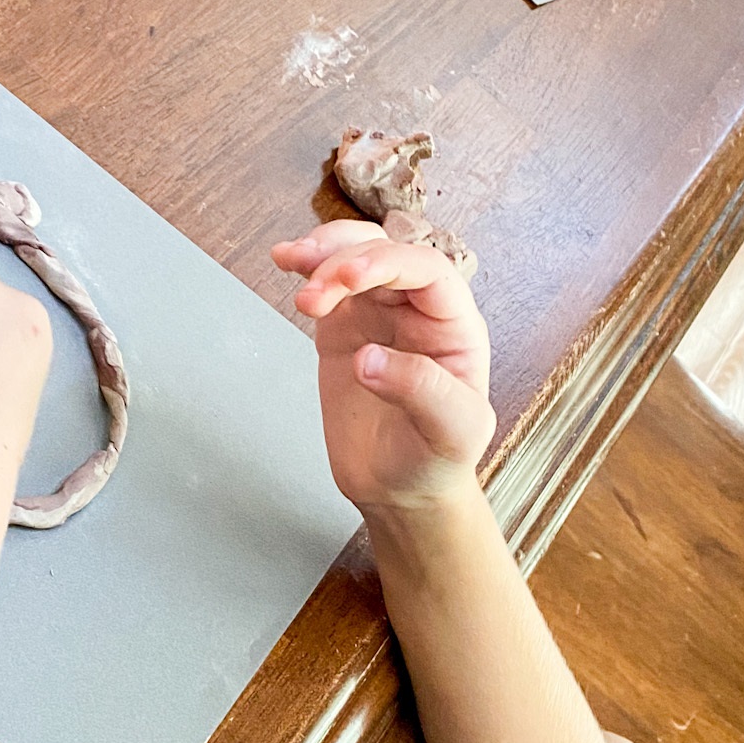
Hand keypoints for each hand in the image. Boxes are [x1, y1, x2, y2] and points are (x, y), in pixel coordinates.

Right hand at [272, 221, 494, 514]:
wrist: (399, 489)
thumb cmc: (436, 460)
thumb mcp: (452, 433)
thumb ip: (422, 391)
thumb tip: (368, 358)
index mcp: (455, 326)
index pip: (428, 270)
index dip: (387, 262)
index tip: (346, 277)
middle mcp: (418, 311)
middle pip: (385, 253)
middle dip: (344, 260)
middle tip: (313, 295)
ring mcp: (379, 314)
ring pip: (353, 255)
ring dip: (321, 254)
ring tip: (291, 265)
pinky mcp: (343, 328)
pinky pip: (327, 282)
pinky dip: (306, 265)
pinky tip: (287, 260)